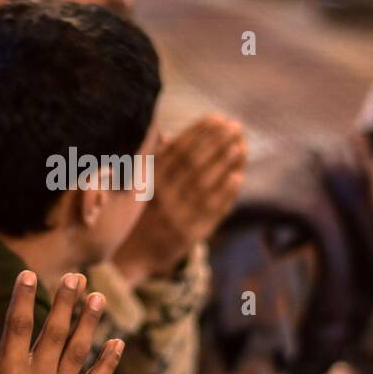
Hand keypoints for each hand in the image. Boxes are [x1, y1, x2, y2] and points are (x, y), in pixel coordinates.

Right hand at [0, 271, 123, 373]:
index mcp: (10, 371)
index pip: (17, 325)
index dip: (22, 297)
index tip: (28, 274)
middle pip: (54, 331)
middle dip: (65, 301)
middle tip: (76, 277)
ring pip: (78, 350)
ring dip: (90, 322)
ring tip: (99, 297)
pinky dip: (108, 363)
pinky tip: (118, 343)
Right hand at [111, 114, 246, 282]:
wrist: (132, 256)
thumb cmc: (138, 213)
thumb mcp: (137, 187)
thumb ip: (152, 161)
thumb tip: (166, 133)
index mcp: (148, 181)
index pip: (176, 150)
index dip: (197, 132)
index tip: (215, 118)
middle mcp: (162, 197)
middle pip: (193, 163)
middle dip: (216, 141)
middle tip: (234, 126)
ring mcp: (177, 215)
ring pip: (205, 184)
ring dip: (224, 162)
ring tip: (240, 144)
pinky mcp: (191, 233)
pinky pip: (211, 210)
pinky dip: (226, 192)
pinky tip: (238, 175)